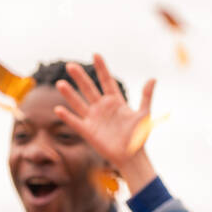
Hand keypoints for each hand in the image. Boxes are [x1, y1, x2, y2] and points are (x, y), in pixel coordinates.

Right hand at [52, 53, 156, 189]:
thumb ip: (146, 96)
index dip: (101, 68)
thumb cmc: (139, 137)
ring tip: (60, 83)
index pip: (106, 81)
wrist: (131, 157)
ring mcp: (94, 119)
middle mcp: (102, 108)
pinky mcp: (88, 132)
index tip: (95, 54)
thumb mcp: (144, 114)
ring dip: (69, 94)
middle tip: (70, 65)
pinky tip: (58, 109)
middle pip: (89, 88)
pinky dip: (67, 116)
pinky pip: (75, 122)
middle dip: (80, 77)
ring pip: (79, 103)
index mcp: (115, 101)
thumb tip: (153, 78)